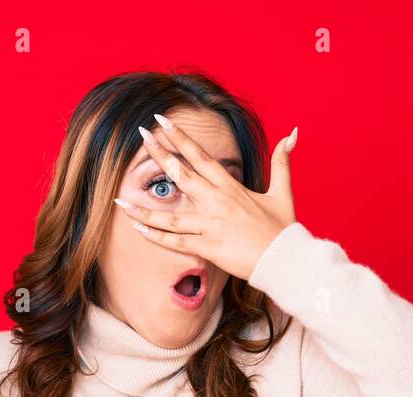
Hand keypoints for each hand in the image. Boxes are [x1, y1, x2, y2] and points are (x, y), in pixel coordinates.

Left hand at [114, 114, 297, 280]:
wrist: (287, 259)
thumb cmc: (283, 228)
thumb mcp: (283, 191)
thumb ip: (282, 161)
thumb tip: (292, 133)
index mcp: (230, 187)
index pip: (200, 156)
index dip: (180, 137)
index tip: (161, 121)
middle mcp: (217, 201)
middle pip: (181, 174)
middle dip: (159, 154)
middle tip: (141, 137)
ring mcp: (210, 225)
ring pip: (170, 216)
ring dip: (143, 209)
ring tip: (120, 200)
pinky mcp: (209, 247)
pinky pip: (176, 242)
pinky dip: (156, 237)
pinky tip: (137, 229)